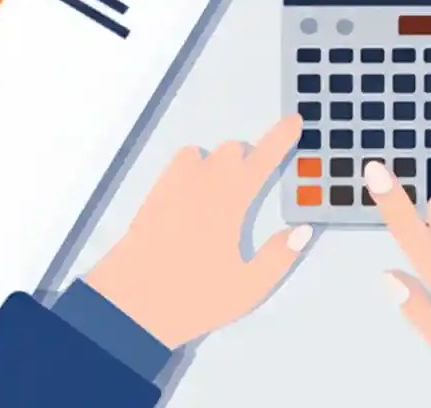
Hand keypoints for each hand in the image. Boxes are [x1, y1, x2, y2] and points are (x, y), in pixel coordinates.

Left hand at [86, 115, 312, 347]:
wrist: (129, 307)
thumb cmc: (190, 298)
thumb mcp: (247, 288)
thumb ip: (278, 256)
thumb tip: (302, 232)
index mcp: (230, 201)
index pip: (263, 157)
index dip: (282, 137)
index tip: (294, 123)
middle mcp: (202, 185)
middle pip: (232, 149)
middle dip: (250, 157)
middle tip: (258, 178)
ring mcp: (173, 187)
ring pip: (203, 153)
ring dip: (218, 162)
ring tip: (225, 188)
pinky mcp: (153, 196)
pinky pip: (178, 164)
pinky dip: (193, 168)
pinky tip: (195, 193)